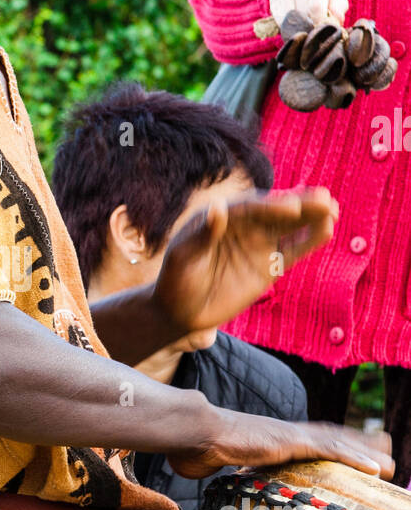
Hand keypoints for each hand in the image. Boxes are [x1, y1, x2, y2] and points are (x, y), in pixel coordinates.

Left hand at [153, 188, 337, 338]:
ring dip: (311, 217)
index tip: (291, 205)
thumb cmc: (176, 280)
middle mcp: (244, 226)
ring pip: (290, 227)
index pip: (250, 208)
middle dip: (300, 204)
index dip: (271, 206)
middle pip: (275, 212)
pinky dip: (310, 240)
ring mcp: (259, 244)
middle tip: (324, 198)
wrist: (180, 311)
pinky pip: (294, 250)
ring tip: (333, 209)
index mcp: (221, 216)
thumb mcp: (183, 256)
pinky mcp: (269, 266)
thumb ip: (202, 235)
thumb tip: (217, 209)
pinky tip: (327, 229)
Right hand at [167, 412, 393, 480]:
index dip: (332, 447)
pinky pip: (330, 450)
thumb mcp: (210, 463)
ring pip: (337, 444)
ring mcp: (289, 436)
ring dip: (366, 455)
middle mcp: (284, 434)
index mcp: (269, 440)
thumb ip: (213, 467)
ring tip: (390, 465)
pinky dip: (355, 458)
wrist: (189, 433)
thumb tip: (193, 473)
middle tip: (386, 451)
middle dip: (359, 445)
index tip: (350, 453)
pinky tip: (374, 468)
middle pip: (330, 438)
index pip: (308, 442)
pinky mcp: (291, 442)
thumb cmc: (193, 448)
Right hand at [269, 0, 348, 26]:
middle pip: (301, 12)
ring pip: (289, 17)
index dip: (318, 22)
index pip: (315, 6)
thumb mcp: (338, 1)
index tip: (320, 31)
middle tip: (313, 31)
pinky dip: (286, 25)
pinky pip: (279, 18)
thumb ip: (339, 8)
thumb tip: (335, 16)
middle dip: (308, 25)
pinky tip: (294, 24)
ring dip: (297, 26)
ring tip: (305, 28)